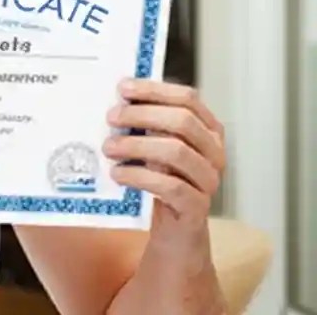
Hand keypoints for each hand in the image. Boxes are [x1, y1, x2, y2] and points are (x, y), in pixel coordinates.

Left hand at [103, 78, 225, 240]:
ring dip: (137, 146)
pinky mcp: (197, 208)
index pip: (187, 99)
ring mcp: (209, 181)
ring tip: (108, 147)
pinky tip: (118, 174)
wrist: (175, 235)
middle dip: (143, 115)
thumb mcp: (154, 149)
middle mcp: (214, 153)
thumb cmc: (161, 182)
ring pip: (177, 152)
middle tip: (111, 117)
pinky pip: (171, 187)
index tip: (123, 88)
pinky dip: (140, 176)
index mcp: (207, 131)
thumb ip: (145, 125)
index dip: (155, 90)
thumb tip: (115, 100)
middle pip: (182, 122)